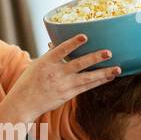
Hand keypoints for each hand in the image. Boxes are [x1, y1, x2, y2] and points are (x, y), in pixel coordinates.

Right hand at [2, 34, 120, 122]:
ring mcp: (63, 85)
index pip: (61, 49)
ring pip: (86, 78)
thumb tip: (56, 43)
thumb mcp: (37, 65)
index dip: (73, 43)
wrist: (23, 103)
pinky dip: (98, 81)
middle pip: (78, 64)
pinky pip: (86, 87)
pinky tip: (109, 77)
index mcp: (46, 62)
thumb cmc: (29, 82)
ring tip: (117, 68)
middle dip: (94, 58)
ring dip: (103, 73)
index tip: (84, 36)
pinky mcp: (68, 94)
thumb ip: (50, 55)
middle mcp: (55, 73)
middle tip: (108, 52)